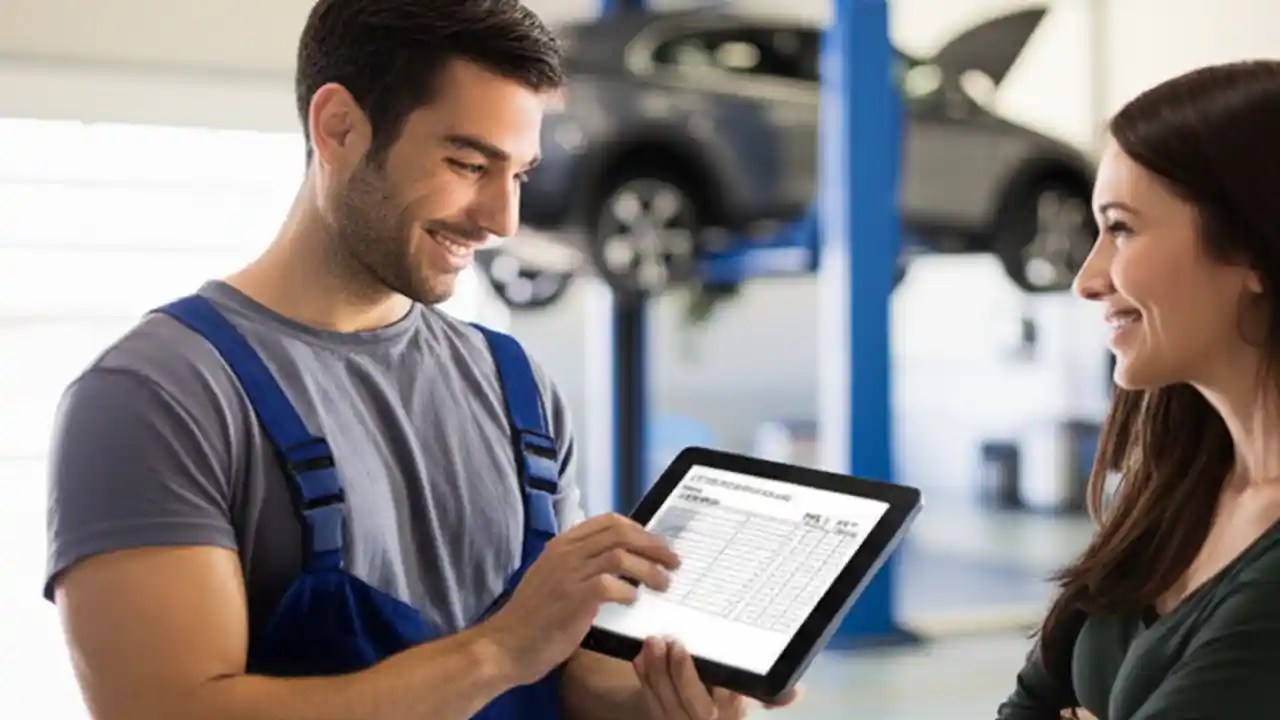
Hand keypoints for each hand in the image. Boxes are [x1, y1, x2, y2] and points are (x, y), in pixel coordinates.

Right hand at [482, 513, 680, 685]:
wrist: (505, 645)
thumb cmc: (533, 618)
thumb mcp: (555, 579)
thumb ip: (582, 566)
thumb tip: (620, 563)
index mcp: (562, 544)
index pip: (609, 521)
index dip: (639, 530)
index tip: (656, 544)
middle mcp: (566, 552)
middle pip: (621, 533)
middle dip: (653, 545)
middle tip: (672, 561)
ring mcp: (569, 573)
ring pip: (621, 555)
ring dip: (649, 569)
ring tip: (664, 583)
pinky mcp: (574, 597)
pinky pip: (612, 584)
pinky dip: (628, 591)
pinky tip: (633, 601)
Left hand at [632, 637, 800, 718]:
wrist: (695, 719)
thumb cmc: (725, 706)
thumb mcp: (747, 702)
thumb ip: (771, 697)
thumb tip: (797, 691)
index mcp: (731, 715)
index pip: (725, 701)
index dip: (706, 681)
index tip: (695, 654)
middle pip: (692, 703)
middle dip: (681, 674)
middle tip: (672, 642)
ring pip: (665, 702)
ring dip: (656, 671)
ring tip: (652, 643)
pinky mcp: (660, 719)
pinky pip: (650, 703)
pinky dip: (644, 680)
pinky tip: (639, 657)